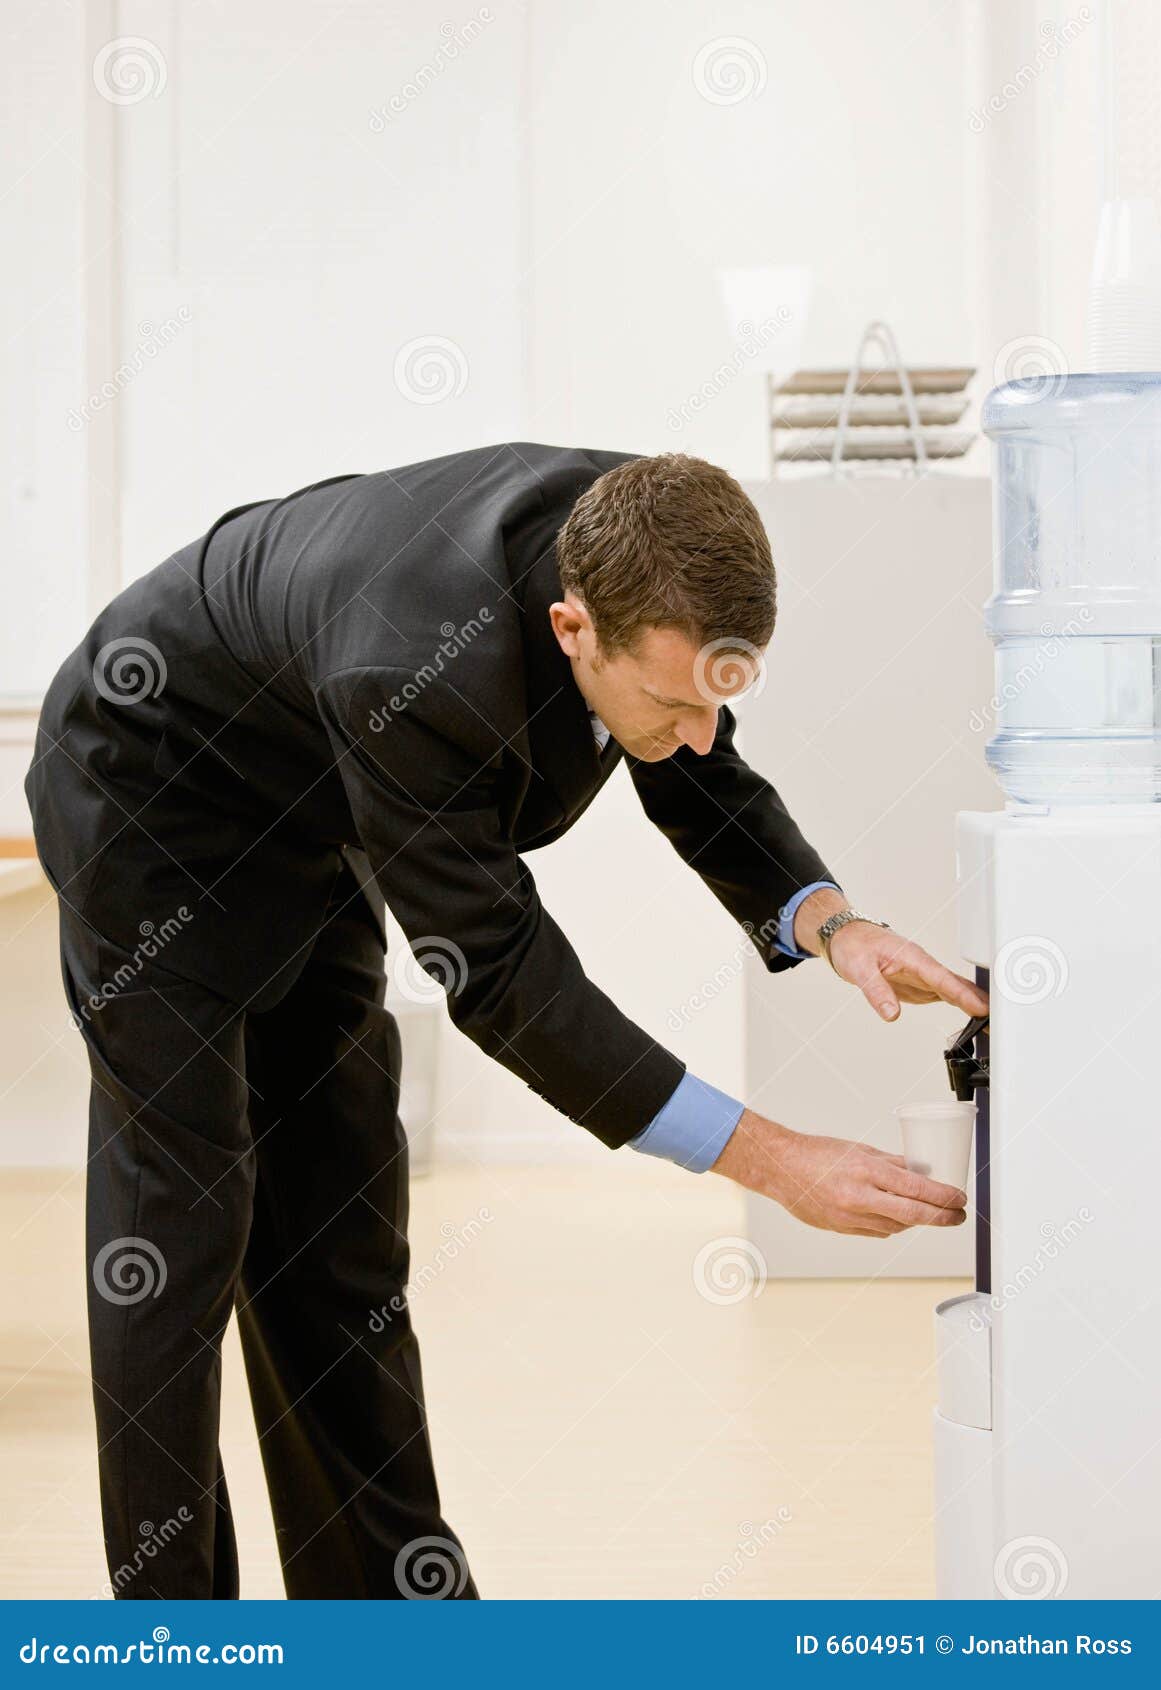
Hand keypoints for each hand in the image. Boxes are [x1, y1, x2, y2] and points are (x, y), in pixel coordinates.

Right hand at [712, 1109, 966, 1236]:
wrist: (780, 1169)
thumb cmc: (817, 1154)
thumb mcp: (860, 1150)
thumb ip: (892, 1164)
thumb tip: (922, 1172)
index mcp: (866, 1172)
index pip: (917, 1189)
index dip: (944, 1197)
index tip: (960, 1199)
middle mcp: (860, 1198)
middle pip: (914, 1215)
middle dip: (942, 1217)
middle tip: (958, 1216)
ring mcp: (851, 1218)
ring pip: (898, 1226)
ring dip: (916, 1220)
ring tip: (928, 1212)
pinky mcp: (843, 1230)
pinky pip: (879, 1232)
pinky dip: (893, 1224)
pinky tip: (895, 1215)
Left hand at [827, 922, 987, 1022]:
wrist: (848, 937)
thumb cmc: (854, 945)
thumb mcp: (859, 969)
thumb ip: (877, 991)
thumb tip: (892, 1014)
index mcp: (913, 958)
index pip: (943, 978)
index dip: (963, 994)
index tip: (982, 1008)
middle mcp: (923, 967)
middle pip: (957, 984)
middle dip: (980, 1000)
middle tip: (1002, 1019)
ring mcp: (924, 976)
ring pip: (955, 989)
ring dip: (974, 1003)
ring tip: (996, 1021)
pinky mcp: (921, 984)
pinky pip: (945, 993)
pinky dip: (960, 1003)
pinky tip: (973, 1014)